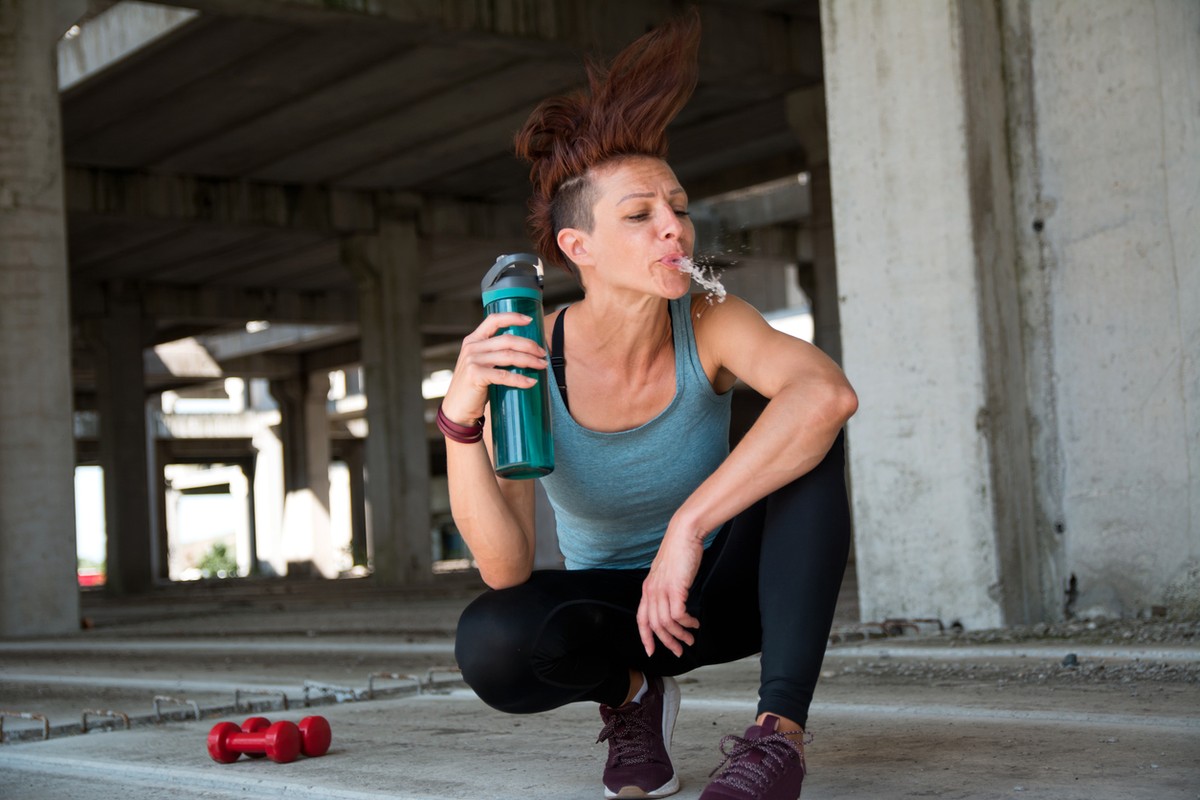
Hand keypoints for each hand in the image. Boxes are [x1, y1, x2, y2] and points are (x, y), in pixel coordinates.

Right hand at [441, 312, 547, 423]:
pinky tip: (531, 382)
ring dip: (529, 360)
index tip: (530, 320)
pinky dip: (520, 379)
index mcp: (473, 340)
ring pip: (509, 356)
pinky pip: (504, 375)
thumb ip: (493, 354)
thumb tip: (524, 351)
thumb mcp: (479, 364)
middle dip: (529, 345)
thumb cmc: (474, 387)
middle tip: (543, 354)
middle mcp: (472, 347)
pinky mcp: (475, 375)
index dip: (513, 317)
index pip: (494, 320)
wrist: (457, 409)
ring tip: (542, 366)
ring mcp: (472, 360)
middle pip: (507, 340)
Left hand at [637, 527, 703, 657]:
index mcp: (647, 589)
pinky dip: (687, 622)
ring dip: (680, 634)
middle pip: (655, 626)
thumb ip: (666, 590)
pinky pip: (678, 614)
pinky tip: (694, 622)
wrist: (684, 535)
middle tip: (679, 650)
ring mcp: (662, 590)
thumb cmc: (679, 552)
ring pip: (667, 623)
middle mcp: (652, 591)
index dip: (645, 637)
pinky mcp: (675, 588)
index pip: (641, 619)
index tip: (651, 651)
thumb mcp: (667, 574)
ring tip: (691, 638)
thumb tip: (674, 606)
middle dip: (667, 642)